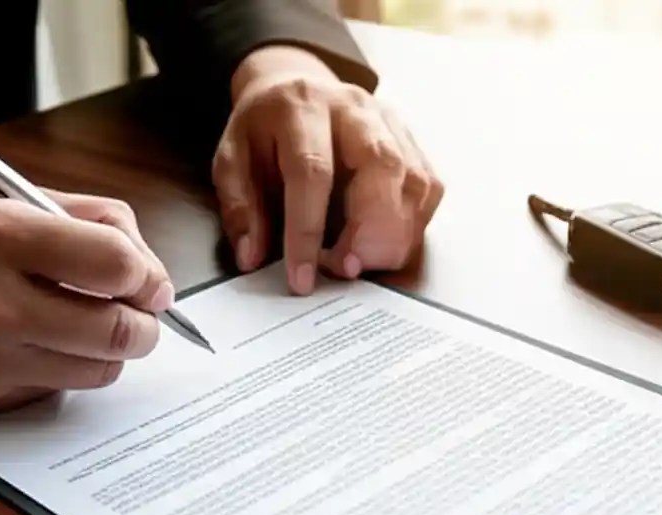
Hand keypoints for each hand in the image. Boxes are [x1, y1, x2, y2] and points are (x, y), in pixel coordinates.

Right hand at [0, 189, 173, 415]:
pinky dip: (59, 371)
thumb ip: (88, 221)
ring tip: (84, 327)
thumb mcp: (3, 202)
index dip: (148, 276)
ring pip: (97, 371)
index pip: (118, 265)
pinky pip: (52, 392)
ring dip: (106, 352)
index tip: (148, 281)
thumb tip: (149, 269)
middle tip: (137, 314)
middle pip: (120, 331)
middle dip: (144, 325)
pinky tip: (31, 345)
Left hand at [212, 46, 444, 294]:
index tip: (302, 279)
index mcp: (302, 107)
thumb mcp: (232, 161)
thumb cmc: (264, 131)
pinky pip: (429, 187)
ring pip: (415, 179)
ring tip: (365, 264)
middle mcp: (354, 108)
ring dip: (395, 236)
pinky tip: (386, 245)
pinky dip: (413, 226)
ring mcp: (390, 122)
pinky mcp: (411, 140)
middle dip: (369, 231)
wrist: (294, 88)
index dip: (308, 231)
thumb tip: (253, 256)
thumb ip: (240, 208)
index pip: (312, 171)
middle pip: (382, 166)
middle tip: (347, 269)